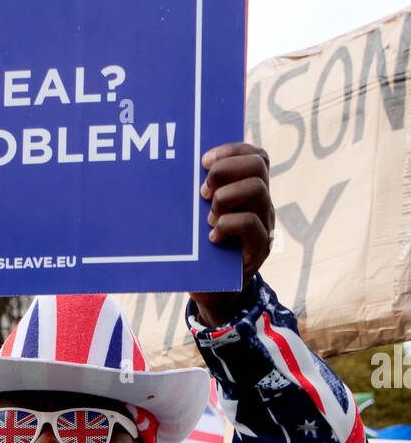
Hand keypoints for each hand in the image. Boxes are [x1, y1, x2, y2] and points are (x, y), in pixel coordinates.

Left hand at [189, 142, 273, 327]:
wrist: (215, 293)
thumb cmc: (203, 250)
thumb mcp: (202, 218)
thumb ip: (203, 196)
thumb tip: (178, 169)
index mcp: (251, 193)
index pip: (256, 156)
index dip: (232, 150)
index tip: (203, 161)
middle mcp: (263, 205)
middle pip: (258, 165)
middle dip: (225, 170)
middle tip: (203, 192)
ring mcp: (265, 225)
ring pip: (257, 189)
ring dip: (225, 197)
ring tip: (209, 217)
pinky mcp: (260, 249)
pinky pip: (250, 223)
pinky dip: (226, 225)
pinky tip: (212, 237)